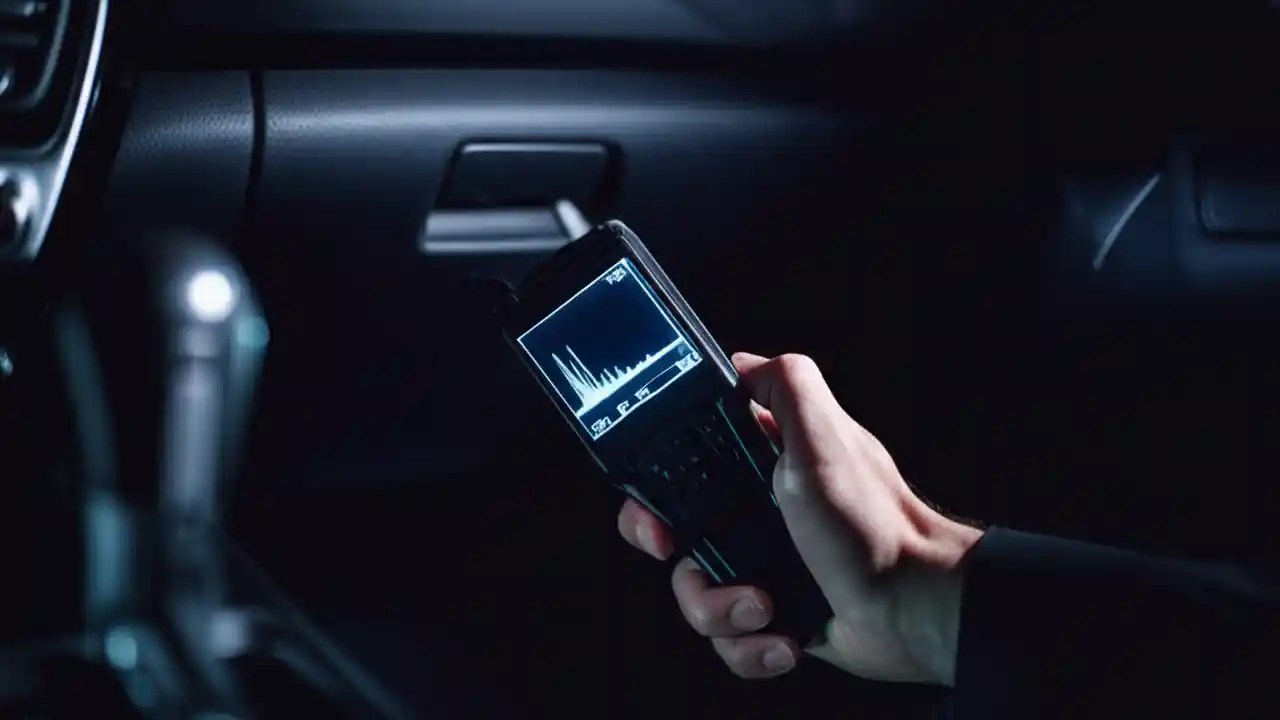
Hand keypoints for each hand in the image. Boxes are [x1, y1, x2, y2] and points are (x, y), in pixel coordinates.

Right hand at [617, 353, 982, 683]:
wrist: (914, 612)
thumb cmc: (872, 527)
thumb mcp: (825, 438)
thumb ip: (787, 386)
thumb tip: (744, 365)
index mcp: (763, 462)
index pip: (683, 459)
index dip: (657, 485)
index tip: (660, 511)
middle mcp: (757, 511)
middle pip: (673, 533)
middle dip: (676, 559)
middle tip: (685, 558)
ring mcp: (763, 564)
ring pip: (696, 593)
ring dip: (719, 611)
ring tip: (764, 606)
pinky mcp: (774, 615)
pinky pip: (729, 639)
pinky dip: (750, 647)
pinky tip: (785, 639)